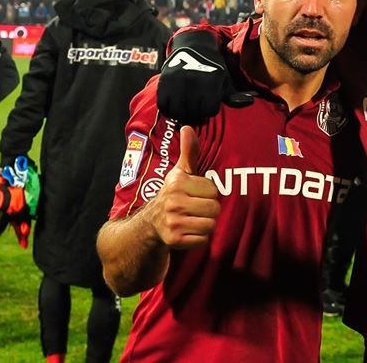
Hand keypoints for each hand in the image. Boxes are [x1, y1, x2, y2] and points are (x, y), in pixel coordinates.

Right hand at [139, 125, 220, 249]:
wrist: (151, 222)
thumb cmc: (174, 193)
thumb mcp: (181, 171)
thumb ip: (189, 151)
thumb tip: (187, 127)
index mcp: (177, 182)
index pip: (213, 190)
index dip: (208, 193)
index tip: (196, 194)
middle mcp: (173, 201)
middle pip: (214, 208)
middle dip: (209, 210)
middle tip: (196, 208)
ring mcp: (173, 222)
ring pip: (211, 225)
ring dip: (205, 224)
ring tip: (193, 219)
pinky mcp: (174, 240)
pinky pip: (203, 240)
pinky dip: (199, 238)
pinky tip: (188, 231)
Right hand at [157, 30, 254, 123]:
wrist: (193, 47)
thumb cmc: (212, 68)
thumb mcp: (225, 79)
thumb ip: (234, 96)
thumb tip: (250, 101)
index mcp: (211, 80)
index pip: (210, 110)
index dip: (210, 109)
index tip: (209, 103)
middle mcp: (193, 81)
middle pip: (194, 113)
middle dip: (197, 113)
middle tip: (197, 107)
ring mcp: (177, 82)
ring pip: (179, 112)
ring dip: (183, 113)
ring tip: (187, 107)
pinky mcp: (164, 82)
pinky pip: (165, 106)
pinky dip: (169, 109)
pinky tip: (176, 104)